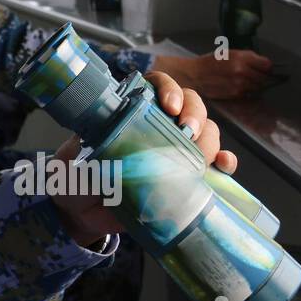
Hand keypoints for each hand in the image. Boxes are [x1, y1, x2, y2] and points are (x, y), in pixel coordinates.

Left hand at [50, 71, 237, 247]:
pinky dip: (225, 164)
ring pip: (206, 132)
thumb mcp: (76, 154)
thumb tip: (106, 150)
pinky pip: (214, 167)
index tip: (169, 106)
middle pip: (190, 106)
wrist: (79, 213)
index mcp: (132, 113)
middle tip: (187, 132)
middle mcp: (159, 127)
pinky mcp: (185, 179)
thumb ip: (90, 148)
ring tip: (202, 155)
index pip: (158, 86)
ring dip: (210, 139)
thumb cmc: (76, 176)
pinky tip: (224, 166)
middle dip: (195, 114)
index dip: (169, 89)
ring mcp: (175, 152)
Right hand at [152, 51, 271, 99]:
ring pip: (259, 87)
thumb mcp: (229, 53)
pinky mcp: (236, 94)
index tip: (265, 68)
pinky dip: (249, 91)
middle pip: (266, 77)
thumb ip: (248, 57)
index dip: (267, 67)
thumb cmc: (210, 63)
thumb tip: (265, 64)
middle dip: (264, 77)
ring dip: (257, 85)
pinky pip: (250, 93)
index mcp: (241, 57)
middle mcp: (241, 70)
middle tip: (257, 75)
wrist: (194, 75)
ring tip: (247, 81)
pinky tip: (240, 86)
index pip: (267, 64)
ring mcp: (239, 84)